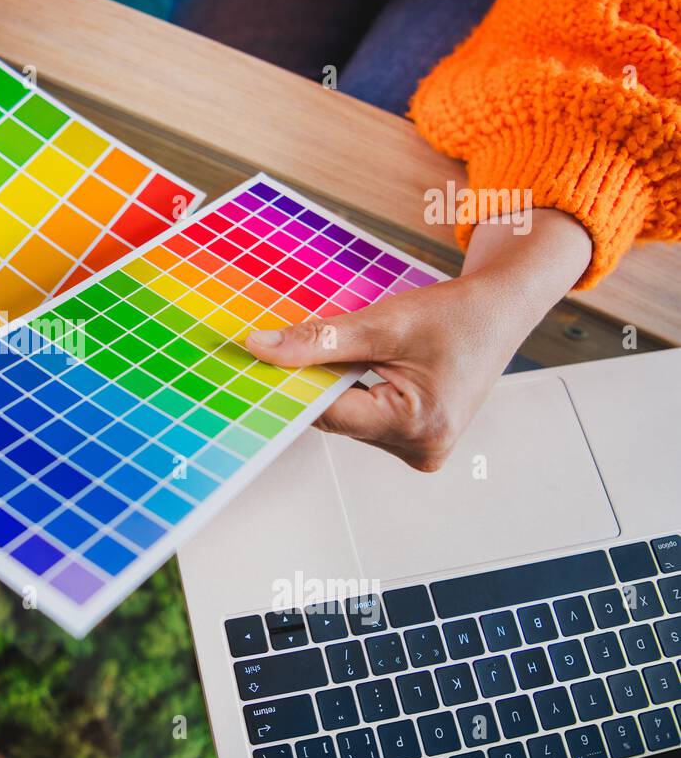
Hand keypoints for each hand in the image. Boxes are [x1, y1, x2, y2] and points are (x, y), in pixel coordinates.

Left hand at [244, 208, 591, 470]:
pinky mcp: (415, 437)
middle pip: (338, 415)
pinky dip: (352, 387)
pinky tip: (352, 362)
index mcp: (419, 427)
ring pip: (348, 414)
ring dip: (334, 382)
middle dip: (314, 380)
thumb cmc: (459, 314)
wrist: (501, 308)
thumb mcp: (384, 323)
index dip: (292, 383)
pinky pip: (364, 413)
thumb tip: (262, 349)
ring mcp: (419, 448)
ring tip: (338, 348)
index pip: (330, 411)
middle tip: (280, 346)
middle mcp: (420, 449)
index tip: (257, 362)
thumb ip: (319, 340)